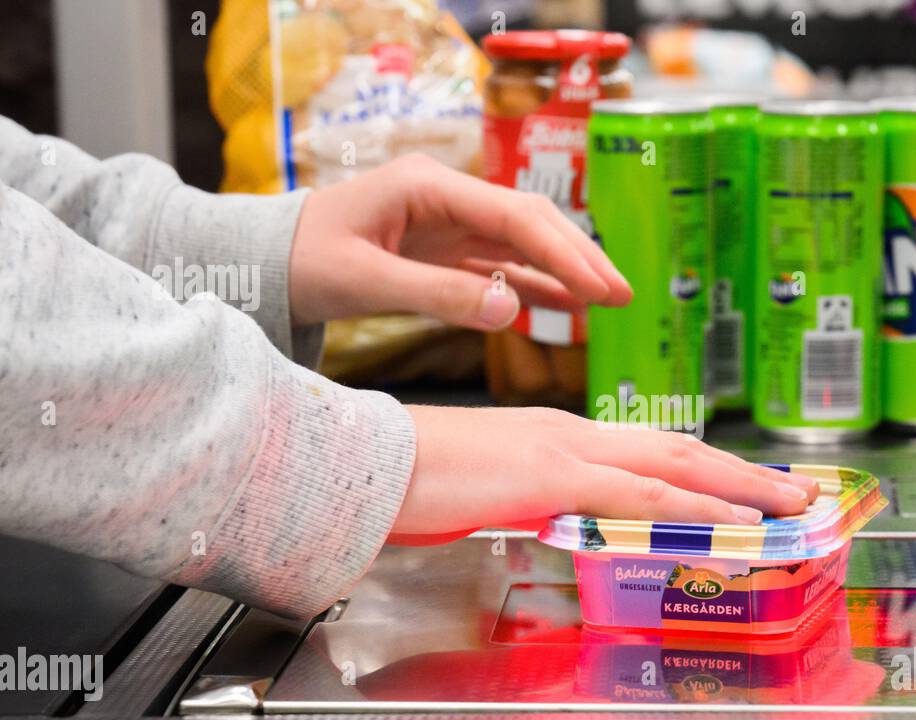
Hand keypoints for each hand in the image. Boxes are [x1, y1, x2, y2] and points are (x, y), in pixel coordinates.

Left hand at [288, 154, 632, 329]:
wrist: (266, 261)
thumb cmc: (304, 260)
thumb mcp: (365, 280)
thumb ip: (438, 295)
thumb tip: (511, 309)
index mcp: (429, 187)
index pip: (515, 216)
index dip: (564, 252)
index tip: (601, 286)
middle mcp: (447, 198)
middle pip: (531, 222)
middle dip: (580, 257)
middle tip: (623, 295)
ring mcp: (448, 223)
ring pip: (524, 243)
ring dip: (566, 271)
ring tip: (609, 302)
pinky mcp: (444, 250)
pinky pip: (501, 265)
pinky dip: (535, 286)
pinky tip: (567, 307)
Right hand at [390, 406, 820, 539]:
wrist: (359, 462)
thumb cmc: (406, 482)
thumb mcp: (483, 493)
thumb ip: (523, 503)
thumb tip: (547, 521)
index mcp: (556, 438)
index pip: (647, 454)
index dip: (702, 472)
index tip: (741, 488)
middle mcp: (572, 434)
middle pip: (678, 452)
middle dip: (743, 473)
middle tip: (794, 492)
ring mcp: (565, 450)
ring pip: (675, 467)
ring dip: (740, 487)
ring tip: (789, 506)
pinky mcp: (553, 475)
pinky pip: (641, 496)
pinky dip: (695, 509)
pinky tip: (733, 523)